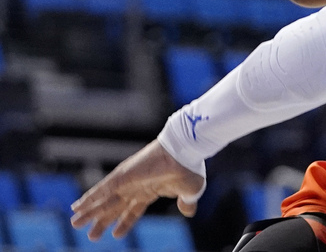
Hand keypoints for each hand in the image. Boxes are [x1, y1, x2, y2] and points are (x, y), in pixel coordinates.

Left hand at [70, 140, 205, 239]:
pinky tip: (78, 207)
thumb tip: (188, 212)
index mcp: (151, 191)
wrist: (186, 151)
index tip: (115, 235)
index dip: (124, 222)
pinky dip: (89, 198)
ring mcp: (128, 182)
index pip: (133, 210)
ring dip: (89, 212)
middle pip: (114, 207)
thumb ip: (186, 203)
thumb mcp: (190, 191)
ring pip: (104, 200)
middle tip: (91, 235)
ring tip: (75, 223)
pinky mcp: (122, 176)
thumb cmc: (190, 167)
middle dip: (102, 221)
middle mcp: (136, 187)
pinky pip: (101, 190)